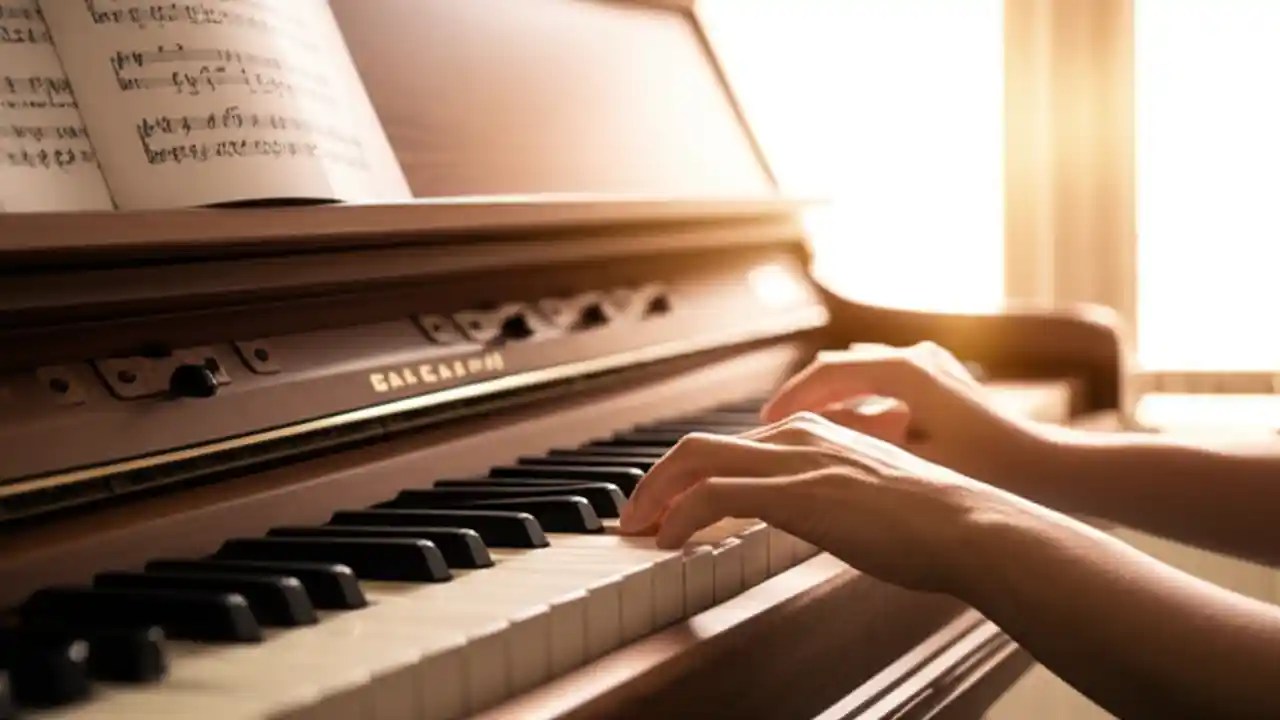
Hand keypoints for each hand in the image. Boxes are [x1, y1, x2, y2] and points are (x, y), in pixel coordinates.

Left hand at [618, 411, 1023, 594]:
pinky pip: (712, 495)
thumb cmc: (929, 523)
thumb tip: (812, 517)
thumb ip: (832, 496)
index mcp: (816, 433)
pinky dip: (678, 516)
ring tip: (636, 530)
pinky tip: (668, 542)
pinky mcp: (792, 492)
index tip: (669, 504)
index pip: (732, 446)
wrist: (965, 526)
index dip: (691, 474)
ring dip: (654, 496)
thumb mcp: (869, 498)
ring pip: (694, 460)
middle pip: (699, 444)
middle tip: (634, 516)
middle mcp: (798, 436)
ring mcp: (793, 461)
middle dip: (655, 480)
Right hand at [760, 341, 1050, 494]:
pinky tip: (849, 435)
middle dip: (805, 397)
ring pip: (862, 377)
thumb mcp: (909, 462)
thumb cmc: (985, 471)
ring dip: (831, 401)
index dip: (790, 396)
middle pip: (841, 368)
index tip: (763, 422)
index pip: (827, 372)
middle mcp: (915, 357)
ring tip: (802, 430)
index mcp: (904, 370)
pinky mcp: (942, 384)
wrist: (1047, 470)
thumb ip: (857, 442)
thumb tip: (808, 435)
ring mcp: (931, 366)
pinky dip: (860, 406)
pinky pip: (884, 388)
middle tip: (773, 426)